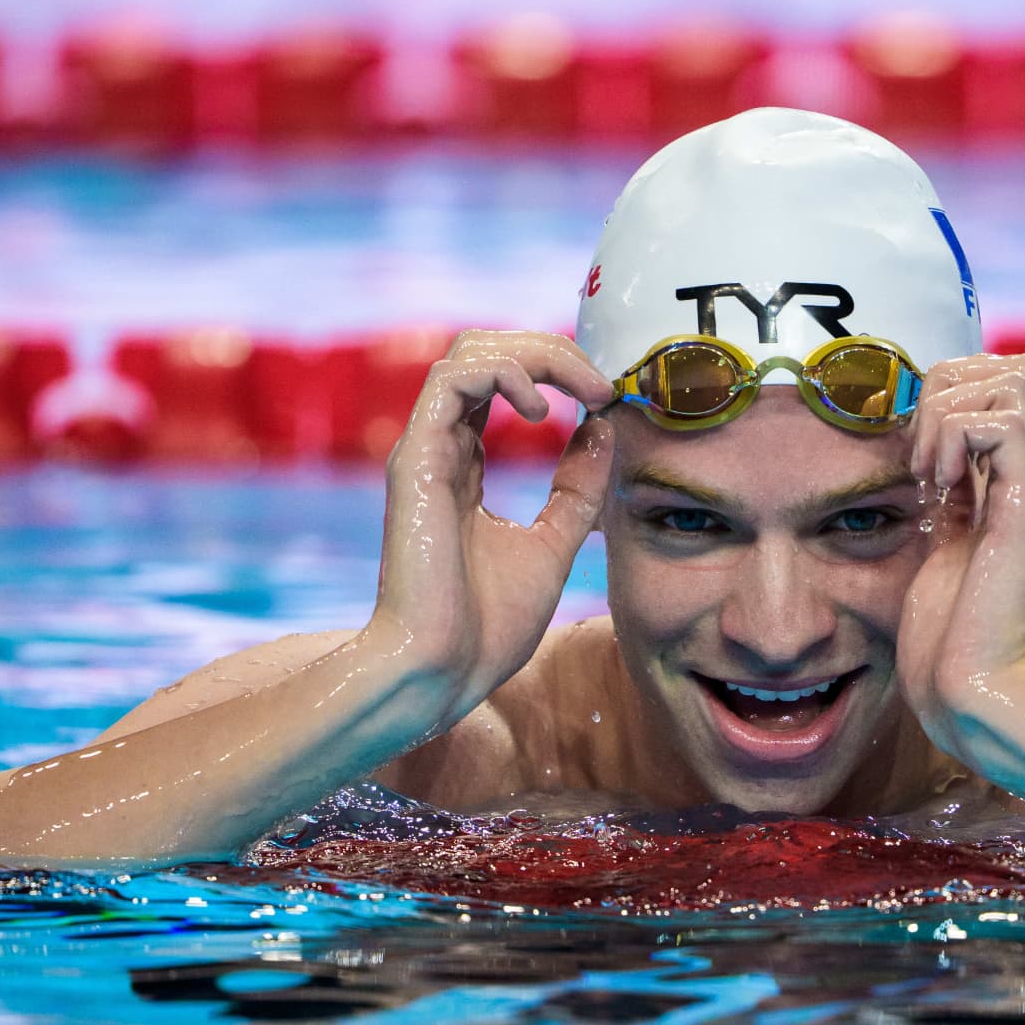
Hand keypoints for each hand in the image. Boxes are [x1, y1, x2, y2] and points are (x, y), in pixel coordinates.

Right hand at [368, 330, 615, 720]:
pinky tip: (540, 410)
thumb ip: (575, 489)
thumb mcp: (553, 545)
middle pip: (486, 353)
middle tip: (602, 383)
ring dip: (537, 355)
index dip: (556, 372)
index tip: (608, 397)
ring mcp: (425, 450)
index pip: (501, 384)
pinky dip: (504, 373)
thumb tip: (602, 428)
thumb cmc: (486, 626)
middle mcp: (441, 449)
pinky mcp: (415, 459)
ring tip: (584, 387)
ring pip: (470, 353)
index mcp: (464, 467)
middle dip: (552, 353)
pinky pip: (453, 379)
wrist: (440, 672)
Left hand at [897, 354, 1024, 747]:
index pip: (1020, 386)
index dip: (961, 393)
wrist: (977, 698)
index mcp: (1024, 488)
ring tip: (931, 474)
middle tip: (926, 453)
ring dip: (950, 410)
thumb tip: (930, 456)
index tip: (924, 454)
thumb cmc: (953, 643)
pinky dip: (955, 436)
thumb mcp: (946, 549)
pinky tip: (938, 488)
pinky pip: (998, 419)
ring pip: (1016, 376)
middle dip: (955, 385)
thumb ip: (952, 500)